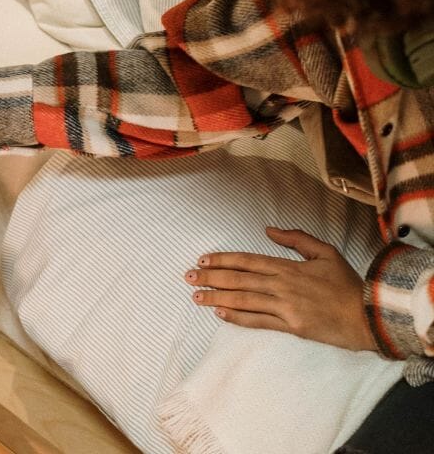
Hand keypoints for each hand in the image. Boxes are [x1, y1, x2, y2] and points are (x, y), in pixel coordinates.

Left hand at [185, 227, 376, 351]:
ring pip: (244, 300)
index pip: (247, 261)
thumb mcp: (326, 252)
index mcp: (289, 267)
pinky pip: (258, 321)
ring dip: (217, 298)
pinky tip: (220, 314)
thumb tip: (269, 229)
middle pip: (239, 279)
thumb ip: (297, 239)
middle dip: (211, 278)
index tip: (202, 260)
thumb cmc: (347, 284)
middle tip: (187, 277)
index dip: (223, 260)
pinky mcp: (291, 326)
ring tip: (196, 296)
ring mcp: (285, 307)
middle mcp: (282, 285)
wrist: (368, 315)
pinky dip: (238, 318)